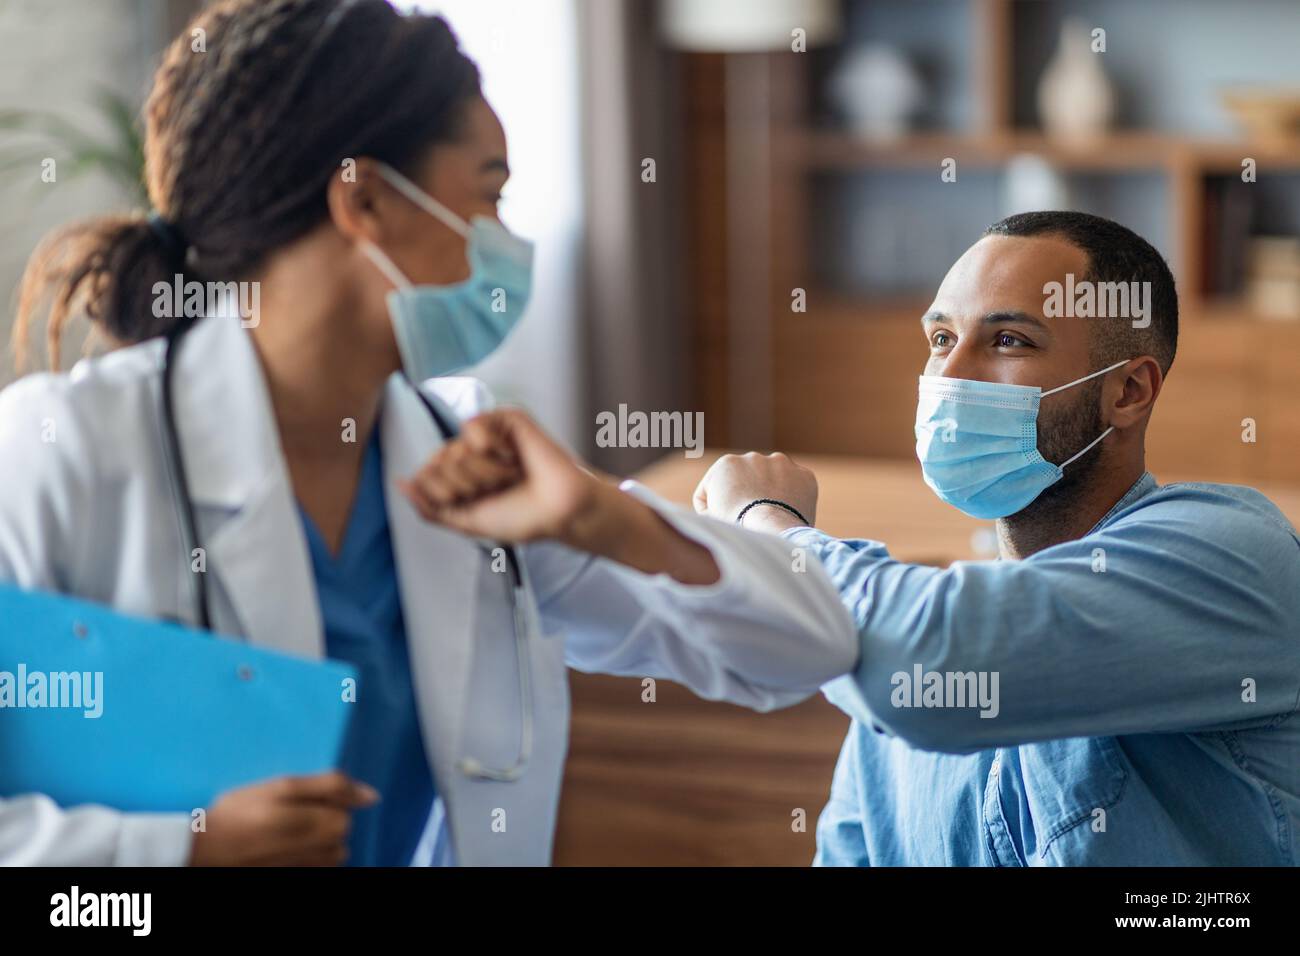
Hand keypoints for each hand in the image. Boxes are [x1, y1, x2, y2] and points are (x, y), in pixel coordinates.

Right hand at [188, 771, 377, 866]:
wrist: (203, 852)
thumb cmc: (241, 814)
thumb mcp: (283, 787)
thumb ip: (331, 786)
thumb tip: (372, 796)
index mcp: (329, 826)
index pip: (348, 806)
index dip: (325, 796)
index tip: (296, 797)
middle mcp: (328, 852)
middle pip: (340, 826)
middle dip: (320, 815)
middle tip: (283, 812)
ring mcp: (313, 868)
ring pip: (329, 845)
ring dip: (312, 835)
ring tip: (280, 830)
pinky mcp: (297, 874)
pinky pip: (315, 861)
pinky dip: (304, 851)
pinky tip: (279, 846)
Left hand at [398, 408, 599, 543]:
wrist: (558, 510)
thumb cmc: (522, 518)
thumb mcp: (465, 521)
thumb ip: (429, 507)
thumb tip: (401, 483)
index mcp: (460, 477)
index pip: (425, 477)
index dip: (450, 496)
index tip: (481, 503)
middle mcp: (470, 454)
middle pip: (436, 464)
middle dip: (466, 486)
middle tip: (498, 489)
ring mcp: (488, 435)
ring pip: (454, 449)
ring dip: (484, 473)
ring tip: (510, 476)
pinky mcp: (506, 420)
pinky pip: (473, 426)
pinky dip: (491, 448)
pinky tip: (511, 455)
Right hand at [692, 452, 817, 531]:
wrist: (772, 530)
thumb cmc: (735, 527)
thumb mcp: (710, 517)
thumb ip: (709, 507)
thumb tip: (713, 509)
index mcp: (726, 464)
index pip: (715, 487)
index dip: (713, 508)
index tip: (722, 523)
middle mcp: (754, 457)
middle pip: (746, 482)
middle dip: (746, 496)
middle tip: (749, 522)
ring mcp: (782, 464)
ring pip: (773, 482)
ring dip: (770, 495)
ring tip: (770, 520)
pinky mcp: (804, 475)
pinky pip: (796, 488)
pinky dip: (792, 499)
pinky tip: (787, 515)